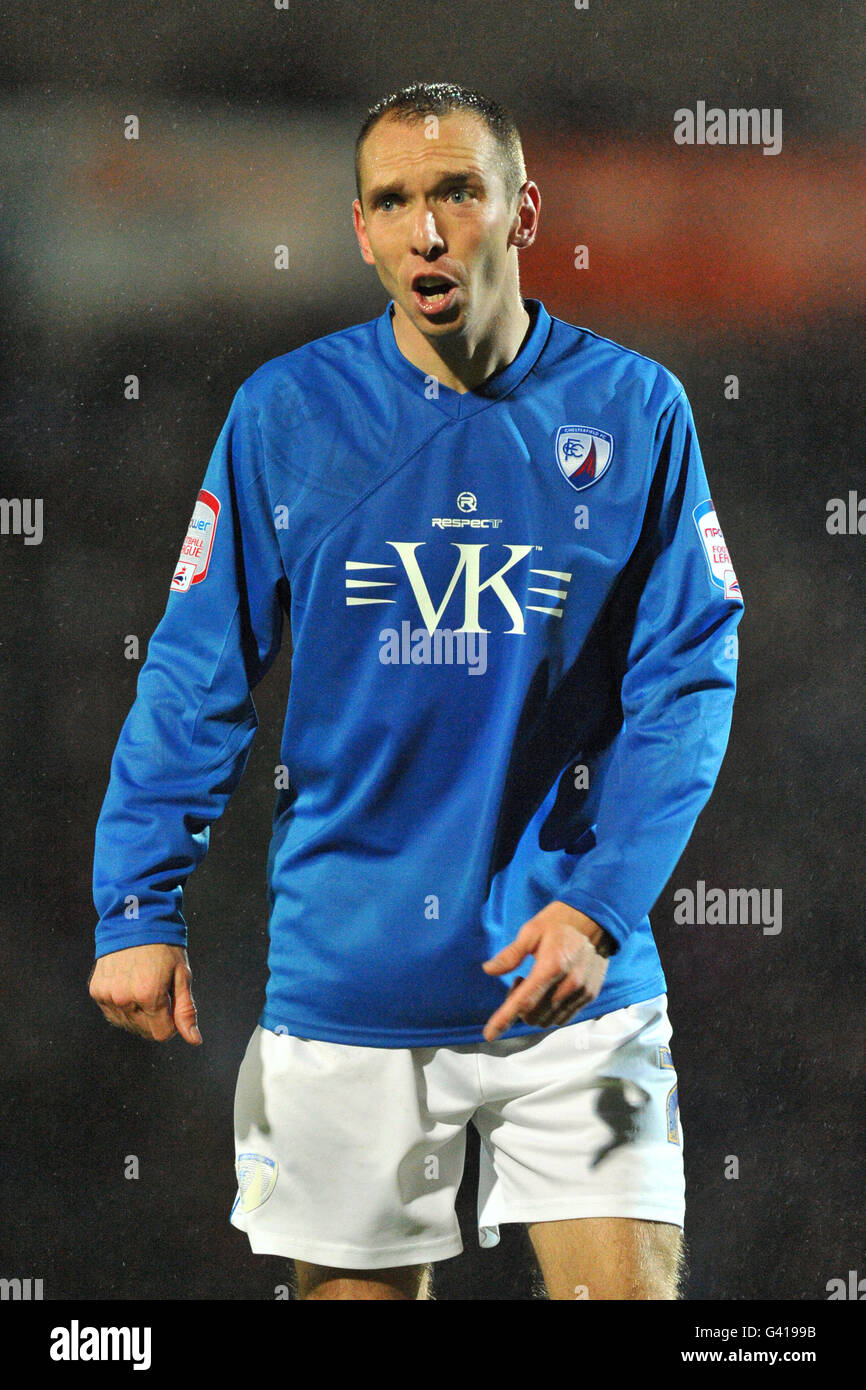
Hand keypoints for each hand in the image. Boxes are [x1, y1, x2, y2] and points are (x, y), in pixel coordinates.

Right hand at [88, 943, 201, 1043]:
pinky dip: (122, 1005)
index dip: (172, 1023)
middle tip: (158, 990)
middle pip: (144, 1031)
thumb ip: (185, 1010)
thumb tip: (194, 1040)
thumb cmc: (164, 946)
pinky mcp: (96, 991)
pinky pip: (112, 1013)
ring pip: (127, 1024)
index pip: (162, 1034)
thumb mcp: (182, 975)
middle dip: (156, 1018)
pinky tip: (128, 985)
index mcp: (149, 995)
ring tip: (142, 984)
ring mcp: (107, 996)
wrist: (134, 920)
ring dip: (138, 1013)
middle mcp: (124, 999)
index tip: (172, 1003)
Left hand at [481, 901, 613, 1041]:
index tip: (489, 1034)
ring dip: (535, 1010)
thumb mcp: (531, 931)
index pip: (523, 1001)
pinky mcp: (590, 995)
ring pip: (548, 1021)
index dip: (503, 1019)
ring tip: (537, 984)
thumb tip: (489, 970)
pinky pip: (564, 1017)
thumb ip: (511, 954)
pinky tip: (551, 991)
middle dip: (519, 1007)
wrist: (596, 919)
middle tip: (520, 982)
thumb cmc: (559, 922)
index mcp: (551, 967)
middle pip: (533, 1016)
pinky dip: (550, 1012)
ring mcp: (581, 992)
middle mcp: (568, 985)